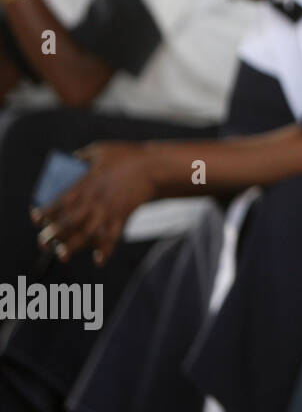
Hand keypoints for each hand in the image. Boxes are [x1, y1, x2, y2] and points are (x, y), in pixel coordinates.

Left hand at [30, 142, 157, 264]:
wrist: (155, 166)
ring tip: (62, 256)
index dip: (45, 212)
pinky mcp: (123, 216)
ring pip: (86, 233)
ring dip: (73, 247)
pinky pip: (113, 237)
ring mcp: (109, 210)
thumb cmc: (127, 155)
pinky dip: (106, 251)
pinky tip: (99, 261)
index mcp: (85, 183)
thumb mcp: (99, 150)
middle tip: (43, 243)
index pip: (59, 201)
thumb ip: (82, 158)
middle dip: (53, 235)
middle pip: (68, 221)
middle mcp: (94, 200)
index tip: (36, 218)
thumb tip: (69, 163)